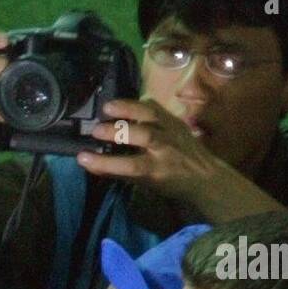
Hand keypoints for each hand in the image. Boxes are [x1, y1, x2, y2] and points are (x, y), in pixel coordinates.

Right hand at [77, 98, 224, 203]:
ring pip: (151, 115)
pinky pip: (156, 107)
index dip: (105, 163)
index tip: (82, 158)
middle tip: (94, 130)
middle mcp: (165, 148)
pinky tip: (124, 104)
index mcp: (157, 170)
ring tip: (107, 107)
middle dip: (118, 131)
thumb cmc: (170, 183)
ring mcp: (171, 130)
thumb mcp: (145, 184)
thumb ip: (120, 173)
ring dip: (127, 108)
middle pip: (142, 135)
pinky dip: (139, 103)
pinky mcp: (174, 119)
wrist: (205, 174)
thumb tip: (91, 165)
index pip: (128, 166)